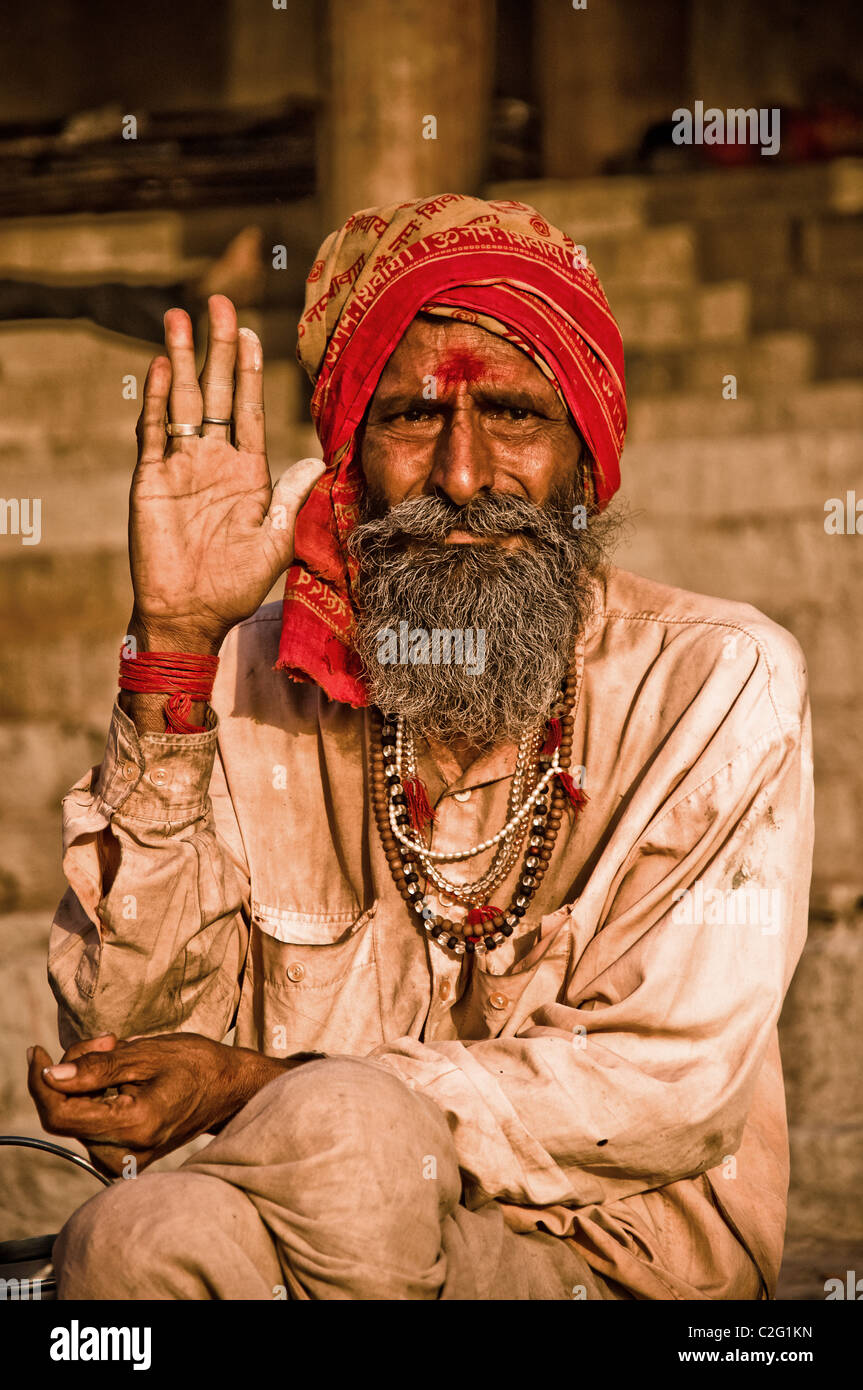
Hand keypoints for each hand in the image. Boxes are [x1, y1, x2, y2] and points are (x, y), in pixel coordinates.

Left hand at [26, 1032, 290, 1176]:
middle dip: (75, 1071)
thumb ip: (97, 1067)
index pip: (61, 1113)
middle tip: (109, 1041)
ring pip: (77, 1116)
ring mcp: (124, 1160)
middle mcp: (125, 1153)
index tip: (37, 1052)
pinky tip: (123, 1076)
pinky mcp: (124, 1157)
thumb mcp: (148, 1053)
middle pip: (67, 1112)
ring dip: (88, 1080)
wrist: (231, 1090)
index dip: (41, 1082)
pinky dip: (97, 1094)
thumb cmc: (197, 1064)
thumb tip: (51, 1075)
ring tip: (122, 1053)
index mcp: (134, 1126)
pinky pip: (91, 1123)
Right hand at [129, 295, 324, 651]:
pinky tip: (163, 367)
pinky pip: (154, 431)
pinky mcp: (151, 479)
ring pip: (182, 401)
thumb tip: (316, 457)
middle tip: (221, 301)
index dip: (249, 370)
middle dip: (219, 347)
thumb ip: (293, 497)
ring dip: (184, 359)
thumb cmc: (236, 585)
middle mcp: (213, 460)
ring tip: (183, 318)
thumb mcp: (277, 540)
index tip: (253, 332)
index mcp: (247, 471)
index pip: (249, 408)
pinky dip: (157, 398)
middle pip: (216, 391)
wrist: (190, 615)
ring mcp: (180, 466)